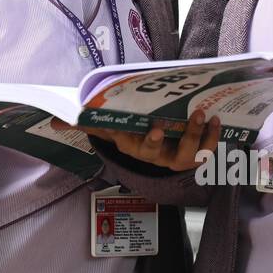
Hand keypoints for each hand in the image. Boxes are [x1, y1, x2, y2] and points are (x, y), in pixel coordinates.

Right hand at [71, 107, 221, 171]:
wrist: (144, 139)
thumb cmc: (125, 128)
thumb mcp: (104, 125)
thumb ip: (84, 121)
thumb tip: (54, 121)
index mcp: (133, 147)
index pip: (139, 146)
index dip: (150, 139)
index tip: (157, 127)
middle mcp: (155, 156)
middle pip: (170, 153)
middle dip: (184, 135)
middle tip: (194, 114)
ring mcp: (175, 158)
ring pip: (190, 155)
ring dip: (201, 136)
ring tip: (207, 115)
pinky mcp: (191, 156)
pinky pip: (205, 151)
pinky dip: (213, 138)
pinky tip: (217, 120)